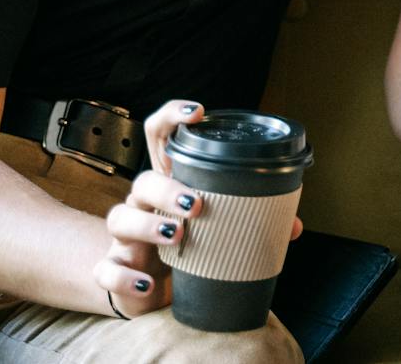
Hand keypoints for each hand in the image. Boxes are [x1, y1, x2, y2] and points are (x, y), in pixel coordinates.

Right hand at [96, 100, 303, 317]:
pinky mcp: (115, 270)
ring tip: (175, 235)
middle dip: (167, 187)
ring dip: (146, 225)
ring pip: (119, 218)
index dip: (172, 117)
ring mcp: (124, 238)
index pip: (159, 138)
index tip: (197, 111)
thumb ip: (251, 222)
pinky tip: (148, 283)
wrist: (151, 290)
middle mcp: (142, 205)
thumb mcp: (214, 230)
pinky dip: (125, 277)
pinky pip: (107, 271)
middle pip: (142, 180)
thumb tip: (293, 227)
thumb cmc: (186, 247)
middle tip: (197, 204)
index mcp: (169, 185)